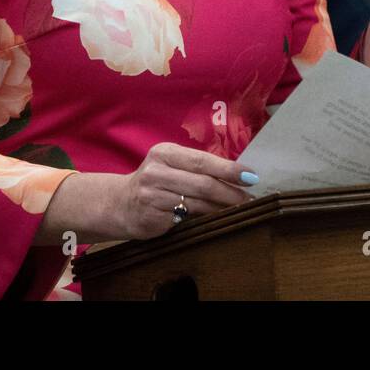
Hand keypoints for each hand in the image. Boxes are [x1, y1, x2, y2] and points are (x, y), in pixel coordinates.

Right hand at [112, 143, 254, 240]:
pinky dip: (206, 217)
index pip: (202, 160)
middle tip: (250, 198)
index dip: (228, 169)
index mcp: (165, 152)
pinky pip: (187, 217)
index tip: (251, 176)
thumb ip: (196, 168)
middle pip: (202, 182)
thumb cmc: (155, 183)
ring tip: (239, 209)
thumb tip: (238, 175)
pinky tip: (218, 218)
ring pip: (197, 202)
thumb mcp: (171, 166)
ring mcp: (152, 194)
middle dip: (230, 191)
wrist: (119, 204)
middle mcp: (157, 170)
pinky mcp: (152, 215)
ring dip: (222, 207)